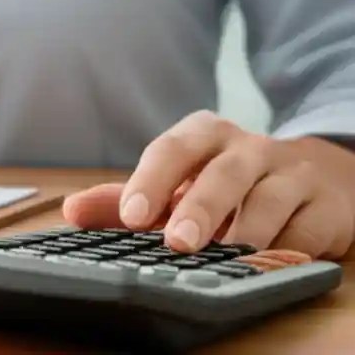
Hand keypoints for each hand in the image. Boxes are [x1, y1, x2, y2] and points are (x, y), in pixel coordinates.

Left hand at [64, 111, 354, 258]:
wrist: (313, 177)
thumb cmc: (226, 182)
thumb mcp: (176, 184)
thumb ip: (125, 198)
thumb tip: (70, 211)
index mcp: (204, 135)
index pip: (172, 150)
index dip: (150, 182)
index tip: (132, 218)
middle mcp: (249, 148)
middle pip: (223, 174)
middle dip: (199, 208)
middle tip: (178, 243)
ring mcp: (291, 174)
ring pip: (268, 200)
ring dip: (245, 231)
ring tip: (224, 256)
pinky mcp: (325, 205)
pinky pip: (305, 230)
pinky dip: (285, 247)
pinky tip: (266, 262)